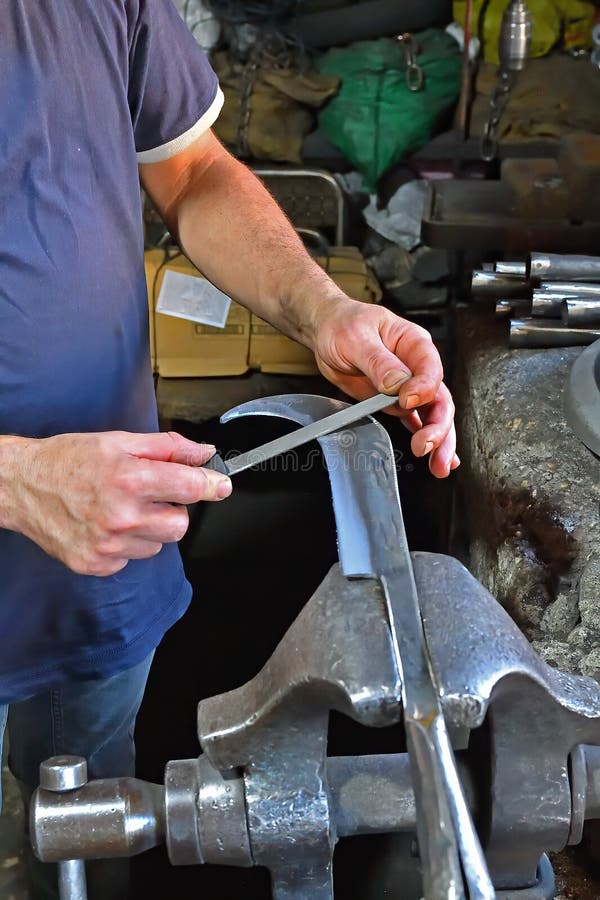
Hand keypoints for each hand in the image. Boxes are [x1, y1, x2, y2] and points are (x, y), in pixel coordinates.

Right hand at [2, 431, 231, 575]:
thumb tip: (203, 453)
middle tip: (152, 494)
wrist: (22, 485)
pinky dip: (127, 543)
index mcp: (128, 479)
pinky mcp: (96, 564)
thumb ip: (167, 448)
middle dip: (174, 509)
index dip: (211, 485)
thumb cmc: (69, 460)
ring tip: (121, 508)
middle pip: (180, 525)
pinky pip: (133, 558)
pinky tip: (106, 525)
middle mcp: (120, 516)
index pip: (191, 488)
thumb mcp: (119, 441)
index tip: (221, 485)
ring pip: (158, 544)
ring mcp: (108, 545)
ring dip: (149, 527)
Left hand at [312, 299, 458, 477]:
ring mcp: (408, 385)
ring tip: (437, 465)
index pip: (430, 369)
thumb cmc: (343, 324)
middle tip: (427, 447)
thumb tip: (397, 384)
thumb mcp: (356, 338)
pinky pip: (416, 420)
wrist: (327, 331)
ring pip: (432, 414)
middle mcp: (416, 366)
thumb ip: (378, 362)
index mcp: (413, 343)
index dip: (423, 389)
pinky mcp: (395, 400)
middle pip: (439, 398)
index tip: (408, 402)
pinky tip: (435, 457)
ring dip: (437, 440)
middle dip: (439, 426)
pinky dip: (426, 437)